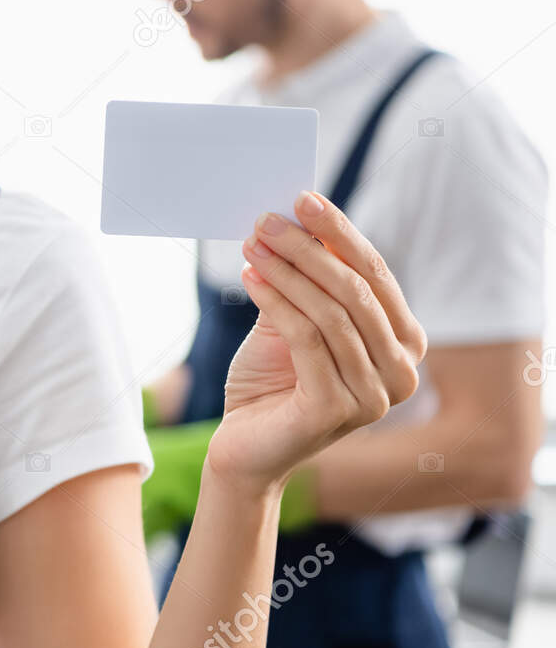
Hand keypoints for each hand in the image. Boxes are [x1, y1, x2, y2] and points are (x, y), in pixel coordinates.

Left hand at [206, 191, 425, 496]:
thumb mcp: (293, 322)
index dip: (340, 233)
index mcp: (403, 344)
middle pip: (356, 290)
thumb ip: (308, 281)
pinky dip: (276, 301)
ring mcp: (373, 397)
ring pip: (331, 313)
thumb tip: (302, 220)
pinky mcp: (336, 411)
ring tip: (253, 245)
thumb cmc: (271, 384)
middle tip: (268, 220)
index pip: (376, 275)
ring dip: (287, 270)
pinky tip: (250, 278)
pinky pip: (306, 339)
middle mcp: (401, 372)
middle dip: (309, 248)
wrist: (244, 448)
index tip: (303, 198)